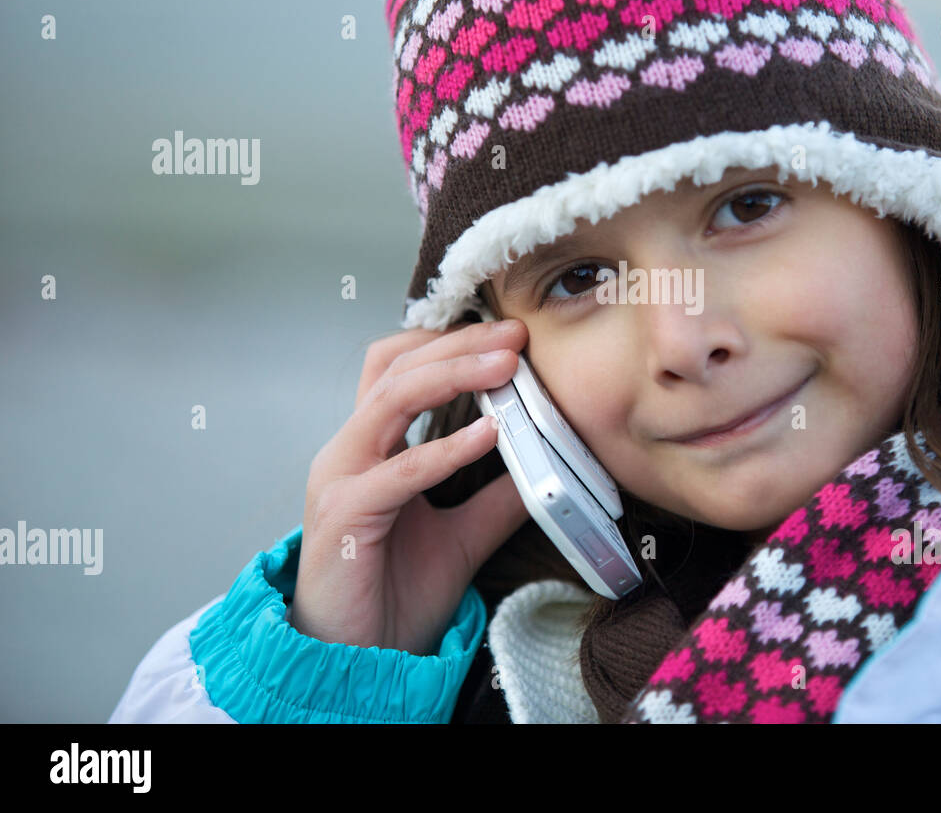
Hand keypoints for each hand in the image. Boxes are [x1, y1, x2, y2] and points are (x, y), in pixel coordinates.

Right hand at [288, 318, 529, 654]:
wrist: (355, 659)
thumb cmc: (392, 594)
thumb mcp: (463, 535)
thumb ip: (498, 496)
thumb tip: (548, 461)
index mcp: (371, 447)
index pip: (400, 367)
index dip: (449, 342)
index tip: (509, 335)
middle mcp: (349, 451)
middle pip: (397, 369)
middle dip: (458, 344)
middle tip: (516, 334)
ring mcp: (340, 478)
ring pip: (390, 400)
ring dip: (452, 375)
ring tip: (506, 365)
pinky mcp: (342, 515)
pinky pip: (399, 472)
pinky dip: (445, 449)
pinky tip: (489, 435)